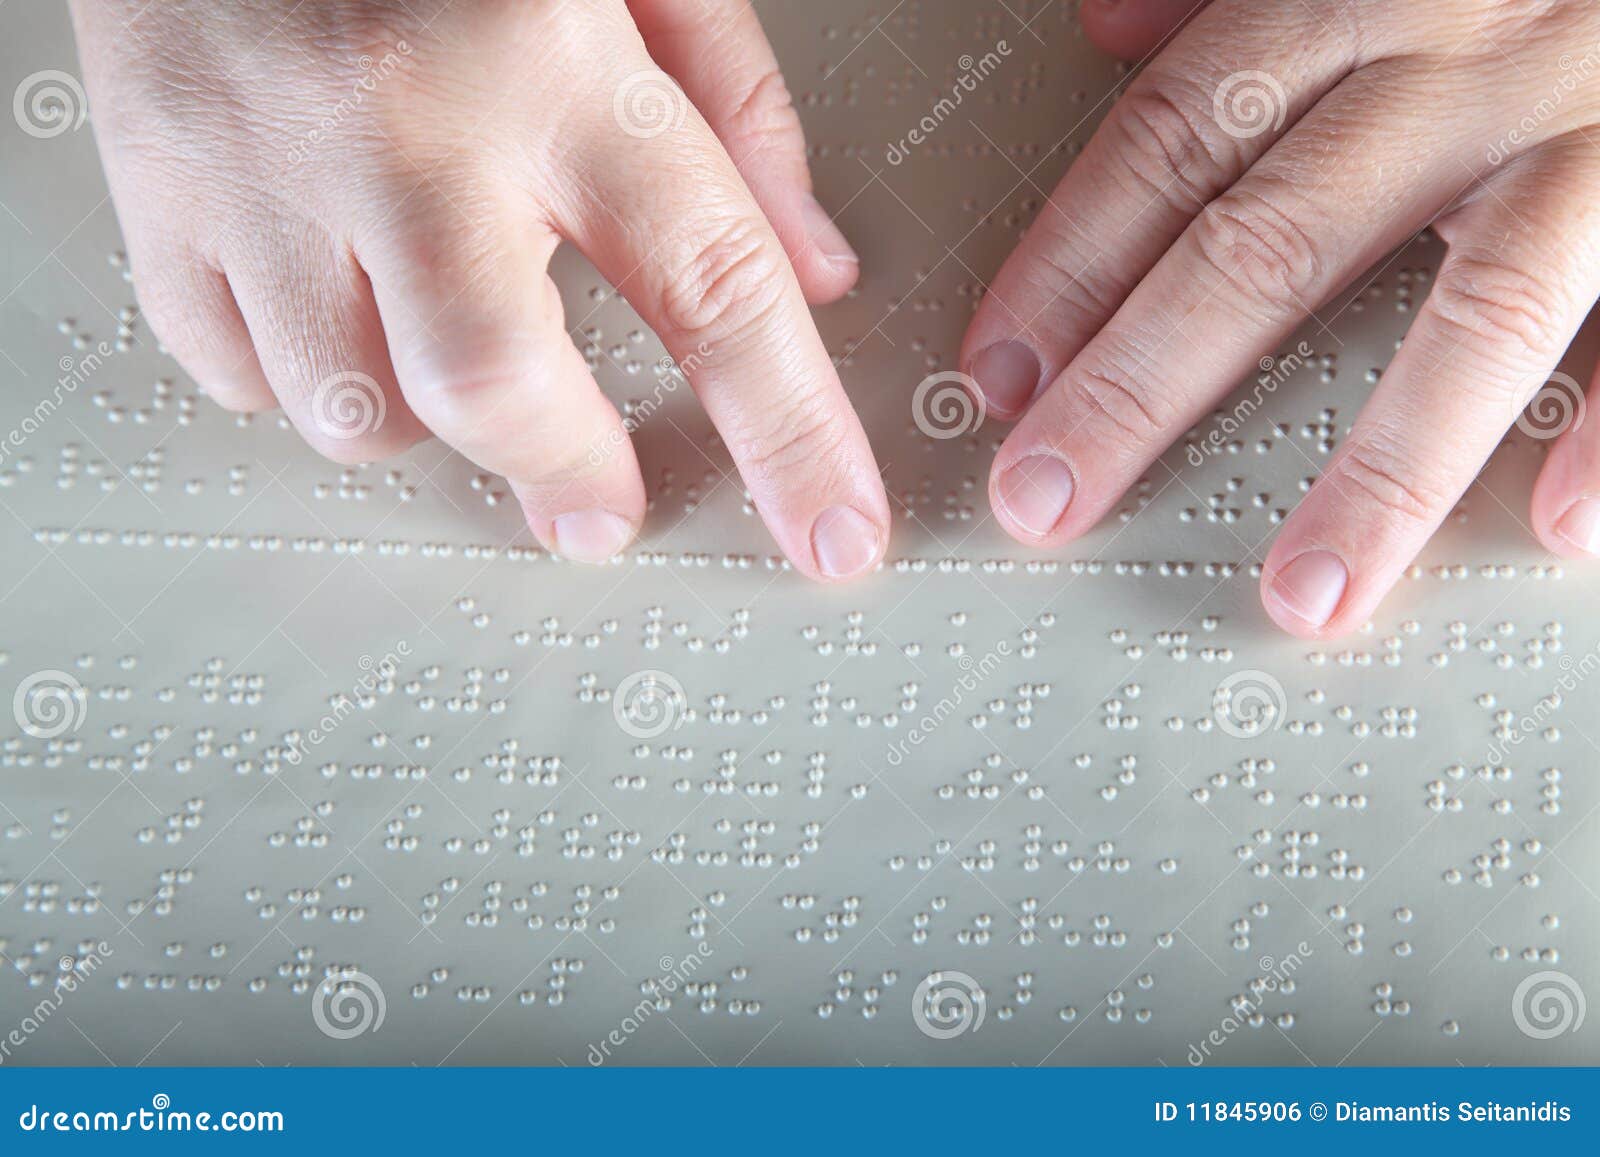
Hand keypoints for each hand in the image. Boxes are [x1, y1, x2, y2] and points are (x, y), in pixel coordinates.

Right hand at [68, 0, 888, 578]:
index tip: (831, 534)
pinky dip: (308, 384)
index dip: (792, 441)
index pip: (713, 289)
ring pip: (350, 406)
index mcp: (556, 62)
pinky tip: (350, 319)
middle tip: (601, 502)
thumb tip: (807, 268)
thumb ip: (737, 112)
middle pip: (492, 384)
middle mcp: (405, 123)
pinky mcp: (158, 186)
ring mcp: (263, 162)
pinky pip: (232, 370)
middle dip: (568, 470)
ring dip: (430, 422)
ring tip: (460, 348)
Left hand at [962, 0, 1599, 635]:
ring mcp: (1595, 132)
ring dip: (1384, 468)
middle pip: (1272, 243)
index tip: (998, 377)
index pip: (1173, 140)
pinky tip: (1553, 521)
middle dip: (1141, 387)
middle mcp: (1468, 65)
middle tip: (1049, 498)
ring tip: (1306, 589)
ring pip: (1479, 314)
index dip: (1070, 263)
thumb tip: (1106, 27)